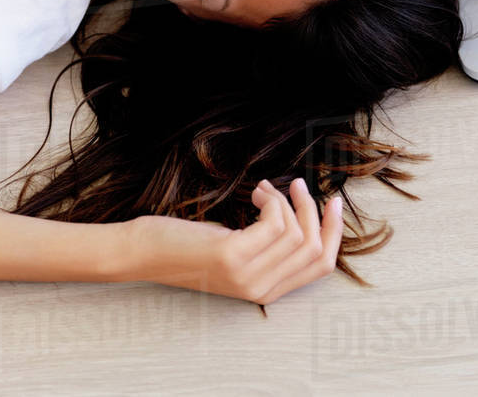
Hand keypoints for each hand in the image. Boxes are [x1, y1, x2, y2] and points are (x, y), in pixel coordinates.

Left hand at [124, 178, 342, 304]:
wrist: (144, 253)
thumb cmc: (188, 246)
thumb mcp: (238, 249)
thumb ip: (270, 246)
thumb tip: (303, 215)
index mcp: (266, 291)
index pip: (321, 266)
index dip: (333, 232)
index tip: (333, 203)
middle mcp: (260, 290)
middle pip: (313, 248)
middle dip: (312, 210)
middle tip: (298, 185)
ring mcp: (247, 275)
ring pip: (294, 231)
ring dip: (284, 200)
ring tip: (262, 189)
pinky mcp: (233, 256)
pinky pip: (274, 222)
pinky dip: (271, 200)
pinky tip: (255, 193)